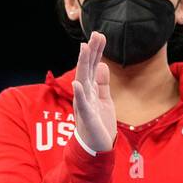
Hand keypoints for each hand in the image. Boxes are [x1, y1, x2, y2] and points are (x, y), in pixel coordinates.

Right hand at [71, 31, 115, 153]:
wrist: (97, 147)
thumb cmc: (99, 124)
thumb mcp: (104, 100)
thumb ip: (102, 83)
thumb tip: (103, 65)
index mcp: (90, 89)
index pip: (93, 66)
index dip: (96, 51)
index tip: (100, 35)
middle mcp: (84, 94)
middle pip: (87, 69)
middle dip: (91, 52)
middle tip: (95, 35)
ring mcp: (84, 104)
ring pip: (83, 81)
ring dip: (83, 65)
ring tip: (84, 49)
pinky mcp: (86, 117)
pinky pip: (82, 104)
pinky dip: (79, 94)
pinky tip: (78, 83)